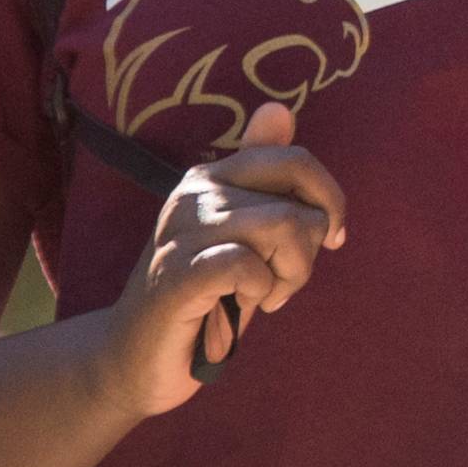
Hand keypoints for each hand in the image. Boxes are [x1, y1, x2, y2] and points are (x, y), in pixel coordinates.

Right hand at [112, 103, 341, 416]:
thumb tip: (278, 108)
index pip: (295, 161)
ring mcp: (180, 232)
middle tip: (281, 281)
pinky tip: (243, 304)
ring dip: (289, 276)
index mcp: (211, 177)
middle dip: (307, 253)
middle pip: (295, 206)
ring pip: (281, 229)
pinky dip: (261, 289)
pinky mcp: (175, 275)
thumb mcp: (247, 234)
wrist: (138, 359)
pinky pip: (247, 264)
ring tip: (263, 296)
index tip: (329, 238)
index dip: (328, 202)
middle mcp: (193, 194)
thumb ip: (268, 179)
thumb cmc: (206, 296)